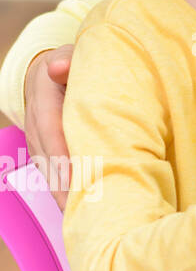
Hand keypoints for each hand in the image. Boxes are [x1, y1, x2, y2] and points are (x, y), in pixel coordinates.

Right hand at [22, 44, 74, 209]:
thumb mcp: (74, 54)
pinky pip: (51, 169)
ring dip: (62, 192)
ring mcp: (38, 134)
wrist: (54, 66)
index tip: (74, 175)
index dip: (61, 151)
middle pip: (47, 154)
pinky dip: (63, 188)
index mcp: (44, 94)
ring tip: (81, 216)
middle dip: (63, 183)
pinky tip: (77, 208)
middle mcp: (37, 117)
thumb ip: (68, 61)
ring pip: (47, 167)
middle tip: (84, 208)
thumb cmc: (76, 61)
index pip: (50, 126)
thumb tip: (58, 68)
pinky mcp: (44, 146)